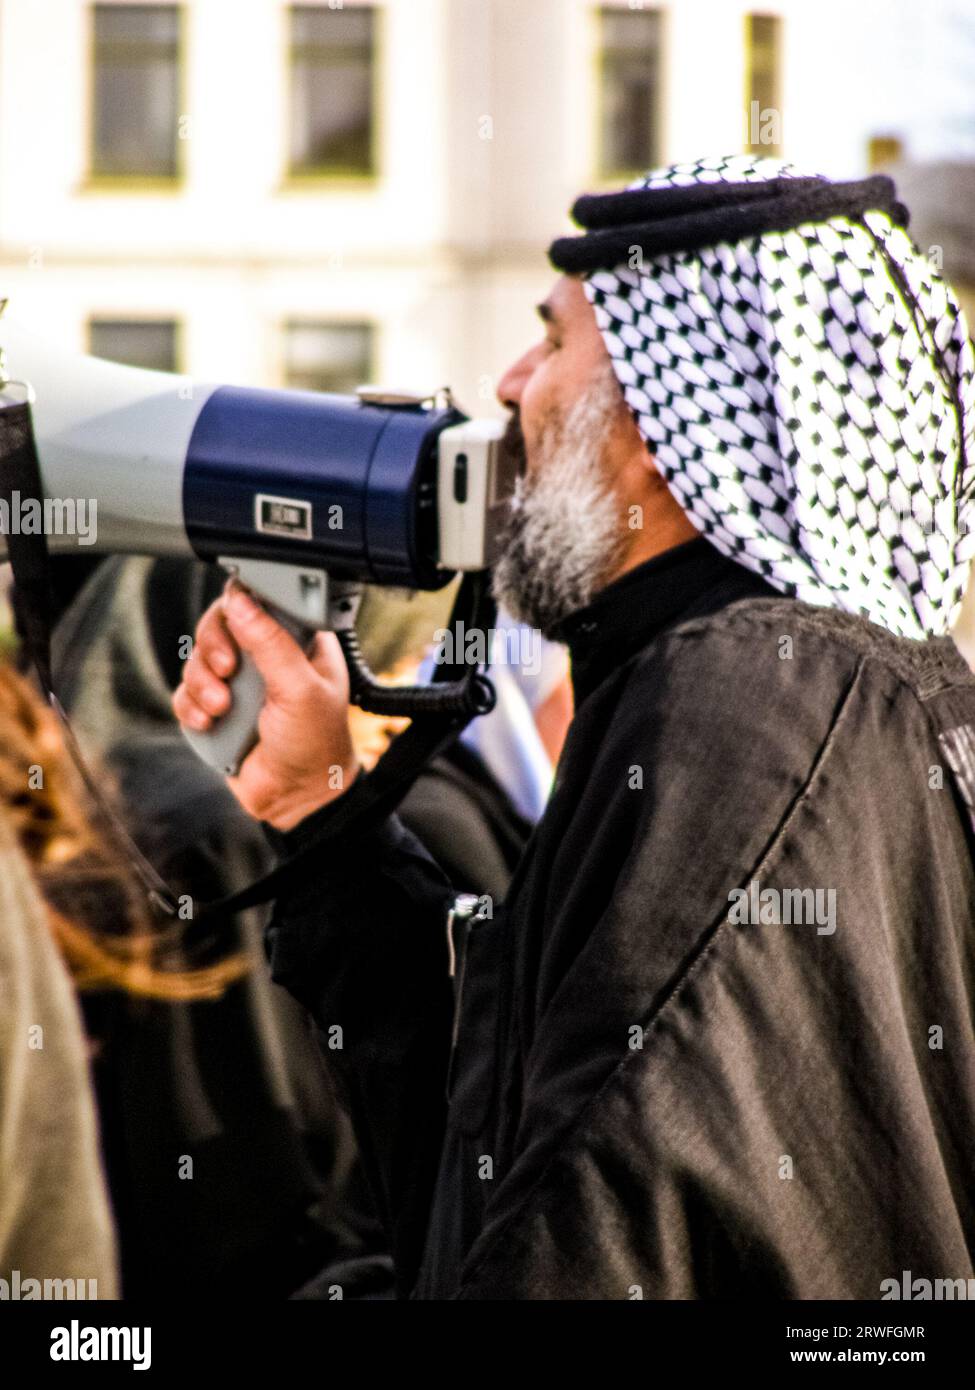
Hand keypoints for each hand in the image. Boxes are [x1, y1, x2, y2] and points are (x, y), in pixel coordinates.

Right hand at [172, 580, 360, 829]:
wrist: (297, 797)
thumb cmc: (316, 743)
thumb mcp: (300, 688)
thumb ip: (271, 643)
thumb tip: (241, 602)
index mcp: (296, 640)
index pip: (258, 600)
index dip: (239, 608)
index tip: (234, 627)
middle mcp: (265, 655)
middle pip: (217, 624)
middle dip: (214, 648)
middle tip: (227, 672)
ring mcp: (238, 682)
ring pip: (197, 659)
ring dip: (202, 683)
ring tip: (222, 709)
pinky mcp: (216, 708)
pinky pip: (186, 693)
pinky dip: (191, 706)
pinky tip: (211, 723)